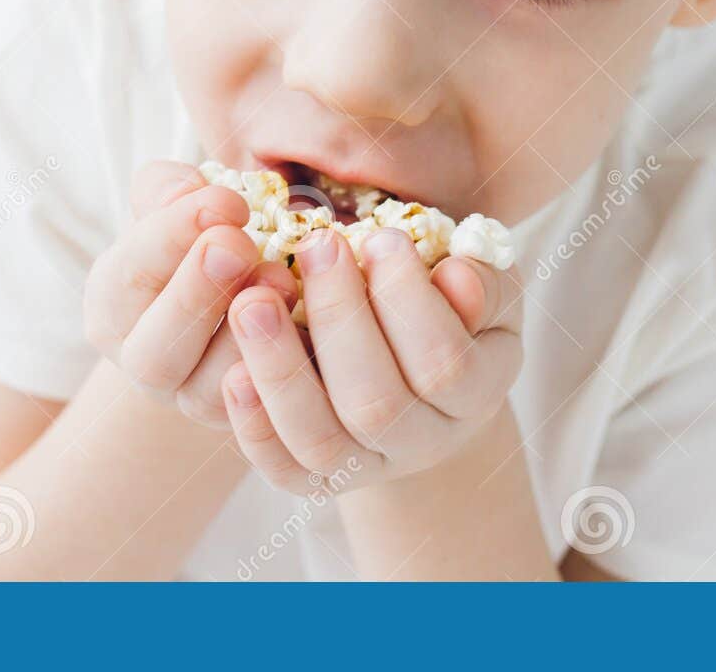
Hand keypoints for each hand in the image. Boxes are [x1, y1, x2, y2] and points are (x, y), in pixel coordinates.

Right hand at [83, 160, 298, 427]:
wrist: (242, 296)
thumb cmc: (204, 236)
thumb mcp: (177, 203)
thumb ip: (169, 189)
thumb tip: (185, 192)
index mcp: (115, 306)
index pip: (128, 276)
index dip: (172, 237)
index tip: (226, 201)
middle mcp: (145, 363)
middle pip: (155, 351)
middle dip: (196, 295)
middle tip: (238, 245)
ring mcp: (194, 400)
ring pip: (207, 390)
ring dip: (247, 337)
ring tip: (284, 280)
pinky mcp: (247, 423)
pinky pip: (262, 416)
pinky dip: (284, 372)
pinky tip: (310, 327)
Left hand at [220, 225, 522, 492]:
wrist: (423, 380)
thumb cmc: (450, 310)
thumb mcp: (482, 289)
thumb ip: (479, 281)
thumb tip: (454, 275)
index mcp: (477, 394)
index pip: (444, 364)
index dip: (409, 301)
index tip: (379, 236)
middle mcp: (425, 442)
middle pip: (377, 404)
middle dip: (339, 319)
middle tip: (317, 247)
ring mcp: (368, 466)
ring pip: (321, 440)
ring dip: (281, 369)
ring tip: (252, 301)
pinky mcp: (316, 479)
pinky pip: (282, 467)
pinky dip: (255, 424)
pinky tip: (233, 371)